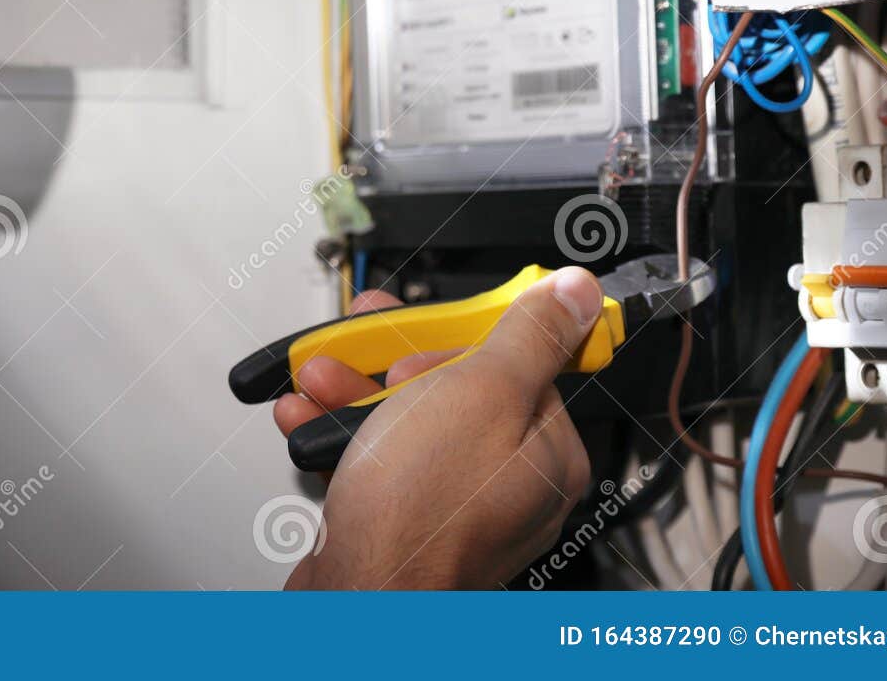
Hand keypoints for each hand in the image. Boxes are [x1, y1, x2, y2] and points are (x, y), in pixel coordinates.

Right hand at [275, 268, 602, 588]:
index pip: (515, 361)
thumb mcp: (480, 390)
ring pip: (408, 420)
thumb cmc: (422, 511)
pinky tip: (310, 419)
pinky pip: (380, 459)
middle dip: (390, 362)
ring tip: (317, 380)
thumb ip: (528, 335)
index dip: (458, 334)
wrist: (360, 594)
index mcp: (548, 450)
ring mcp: (458, 504)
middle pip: (455, 386)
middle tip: (356, 349)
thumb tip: (576, 292)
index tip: (418, 320)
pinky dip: (342, 434)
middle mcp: (512, 481)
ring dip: (353, 393)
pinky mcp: (409, 520)